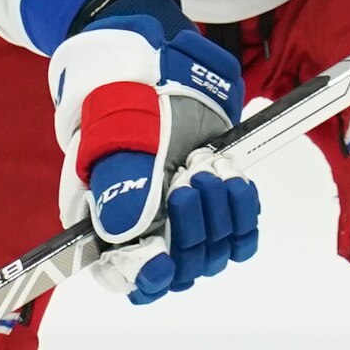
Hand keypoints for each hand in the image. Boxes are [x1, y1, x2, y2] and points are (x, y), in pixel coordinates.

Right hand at [50, 0, 260, 300]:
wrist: (162, 73)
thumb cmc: (129, 103)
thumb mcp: (121, 139)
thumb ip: (121, 188)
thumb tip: (123, 234)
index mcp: (108, 225)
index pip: (125, 277)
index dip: (144, 277)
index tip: (161, 258)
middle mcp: (147, 234)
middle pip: (177, 270)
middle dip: (188, 226)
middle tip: (187, 179)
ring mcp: (185, 225)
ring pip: (211, 255)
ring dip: (216, 212)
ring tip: (206, 167)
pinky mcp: (219, 212)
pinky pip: (240, 239)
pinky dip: (242, 213)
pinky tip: (234, 182)